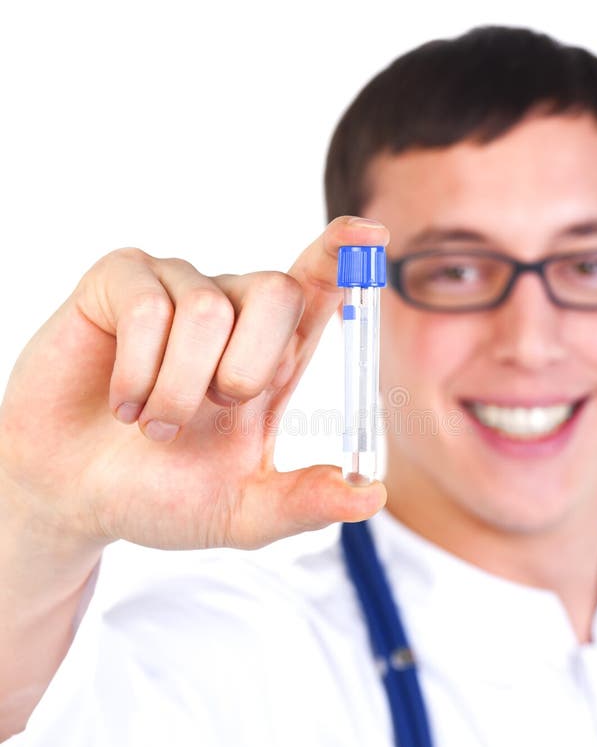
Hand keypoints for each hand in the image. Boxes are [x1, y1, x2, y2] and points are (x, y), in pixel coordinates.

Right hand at [0, 217, 387, 552]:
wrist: (74, 496)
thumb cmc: (161, 495)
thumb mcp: (243, 513)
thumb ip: (305, 502)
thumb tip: (373, 494)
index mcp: (272, 355)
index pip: (317, 286)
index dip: (342, 255)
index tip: (369, 234)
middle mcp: (230, 312)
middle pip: (276, 289)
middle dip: (249, 367)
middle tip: (214, 412)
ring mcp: (174, 291)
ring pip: (207, 309)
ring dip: (179, 389)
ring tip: (155, 425)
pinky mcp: (119, 282)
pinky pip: (147, 306)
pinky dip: (136, 372)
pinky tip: (122, 403)